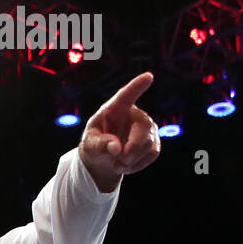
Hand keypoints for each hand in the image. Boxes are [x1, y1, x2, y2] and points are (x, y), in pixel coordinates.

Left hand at [79, 72, 160, 191]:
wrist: (103, 158)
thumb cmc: (94, 144)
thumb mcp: (89, 145)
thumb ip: (99, 145)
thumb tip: (116, 148)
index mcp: (115, 108)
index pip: (126, 95)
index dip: (137, 86)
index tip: (148, 77)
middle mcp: (134, 114)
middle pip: (144, 127)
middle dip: (132, 148)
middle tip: (119, 162)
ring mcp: (147, 127)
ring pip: (149, 143)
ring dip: (132, 159)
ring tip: (117, 165)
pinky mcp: (153, 141)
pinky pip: (153, 153)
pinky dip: (139, 164)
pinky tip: (126, 166)